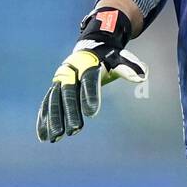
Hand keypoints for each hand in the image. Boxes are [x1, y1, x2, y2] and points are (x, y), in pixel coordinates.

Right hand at [36, 7, 146, 141]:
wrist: (90, 48)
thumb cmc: (108, 58)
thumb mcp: (120, 59)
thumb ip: (128, 68)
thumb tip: (142, 76)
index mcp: (86, 64)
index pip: (88, 80)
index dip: (90, 95)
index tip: (92, 113)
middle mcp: (69, 71)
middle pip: (67, 92)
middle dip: (70, 112)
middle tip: (75, 130)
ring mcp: (59, 80)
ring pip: (54, 100)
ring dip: (54, 119)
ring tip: (56, 137)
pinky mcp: (54, 88)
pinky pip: (47, 104)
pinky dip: (44, 119)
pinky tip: (44, 136)